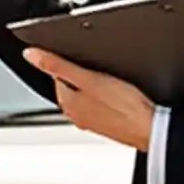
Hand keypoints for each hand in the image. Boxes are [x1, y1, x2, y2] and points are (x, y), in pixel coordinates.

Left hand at [22, 47, 155, 150]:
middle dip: (81, 74)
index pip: (55, 76)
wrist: (152, 129)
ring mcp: (93, 121)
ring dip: (95, 85)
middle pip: (71, 86)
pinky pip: (101, 104)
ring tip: (110, 80)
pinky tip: (118, 94)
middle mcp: (76, 116)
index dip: (67, 62)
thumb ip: (57, 65)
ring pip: (87, 95)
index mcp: (67, 104)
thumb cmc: (124, 106)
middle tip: (98, 68)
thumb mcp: (87, 77)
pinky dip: (106, 97)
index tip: (79, 57)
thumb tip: (30, 55)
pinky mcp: (109, 124)